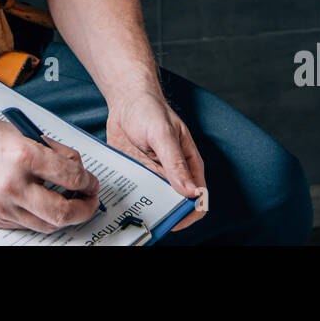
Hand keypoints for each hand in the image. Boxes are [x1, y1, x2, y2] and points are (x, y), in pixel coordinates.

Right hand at [0, 115, 101, 232]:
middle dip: (85, 208)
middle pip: (62, 211)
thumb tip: (75, 166)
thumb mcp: (21, 131)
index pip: (70, 176)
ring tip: (72, 205)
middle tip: (91, 200)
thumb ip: (51, 150)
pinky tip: (46, 206)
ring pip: (46, 223)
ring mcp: (2, 205)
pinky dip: (42, 217)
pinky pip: (27, 224)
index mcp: (23, 155)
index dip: (87, 180)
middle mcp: (12, 184)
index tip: (90, 180)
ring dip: (66, 217)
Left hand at [106, 90, 206, 230]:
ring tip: (132, 204)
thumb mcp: (163, 134)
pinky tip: (121, 193)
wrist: (126, 100)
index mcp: (189, 164)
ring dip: (145, 205)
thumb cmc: (150, 110)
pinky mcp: (137, 173)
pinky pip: (136, 191)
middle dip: (164, 212)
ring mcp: (154, 174)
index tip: (174, 220)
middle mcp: (173, 173)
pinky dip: (130, 195)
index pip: (198, 198)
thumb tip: (191, 191)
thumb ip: (175, 162)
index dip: (189, 213)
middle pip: (175, 204)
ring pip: (154, 201)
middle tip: (148, 214)